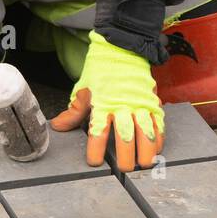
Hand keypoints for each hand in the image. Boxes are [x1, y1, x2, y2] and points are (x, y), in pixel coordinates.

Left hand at [50, 31, 164, 169]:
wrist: (122, 48)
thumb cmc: (101, 70)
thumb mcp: (83, 89)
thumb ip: (74, 111)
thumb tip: (58, 126)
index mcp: (103, 103)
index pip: (98, 131)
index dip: (96, 149)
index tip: (94, 161)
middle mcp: (123, 104)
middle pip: (125, 135)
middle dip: (125, 156)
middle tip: (123, 168)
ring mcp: (140, 103)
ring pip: (146, 131)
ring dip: (146, 150)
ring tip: (144, 164)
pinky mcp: (153, 101)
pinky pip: (158, 123)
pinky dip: (158, 137)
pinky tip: (156, 149)